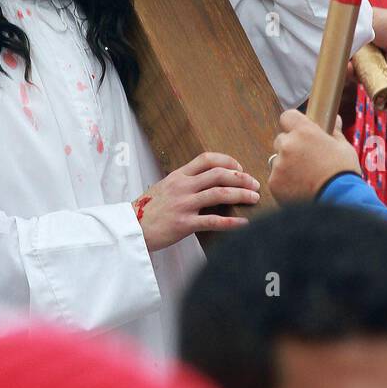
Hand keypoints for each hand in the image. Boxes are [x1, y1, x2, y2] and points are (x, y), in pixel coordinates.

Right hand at [134, 151, 260, 250]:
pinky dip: (232, 222)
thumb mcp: (164, 188)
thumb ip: (184, 182)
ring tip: (255, 198)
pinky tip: (244, 223)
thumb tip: (207, 181)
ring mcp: (183, 205)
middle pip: (218, 174)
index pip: (206, 159)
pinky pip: (212, 221)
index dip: (227, 161)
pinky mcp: (183, 224)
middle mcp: (182, 187)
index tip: (239, 168)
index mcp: (178, 176)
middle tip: (255, 184)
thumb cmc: (149, 210)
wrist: (131, 228)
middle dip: (241, 178)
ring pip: (219, 194)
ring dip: (241, 195)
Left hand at [268, 109, 360, 203]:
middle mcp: (288, 145)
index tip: (299, 132)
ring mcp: (279, 165)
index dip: (293, 124)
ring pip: (277, 161)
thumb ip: (334, 132)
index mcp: (305, 132)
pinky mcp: (274, 183)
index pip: (288, 117)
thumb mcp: (344, 148)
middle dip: (290, 147)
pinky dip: (284, 183)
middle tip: (306, 160)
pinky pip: (276, 179)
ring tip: (305, 178)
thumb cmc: (344, 174)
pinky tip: (300, 189)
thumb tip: (334, 119)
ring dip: (286, 166)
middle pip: (281, 140)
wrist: (340, 202)